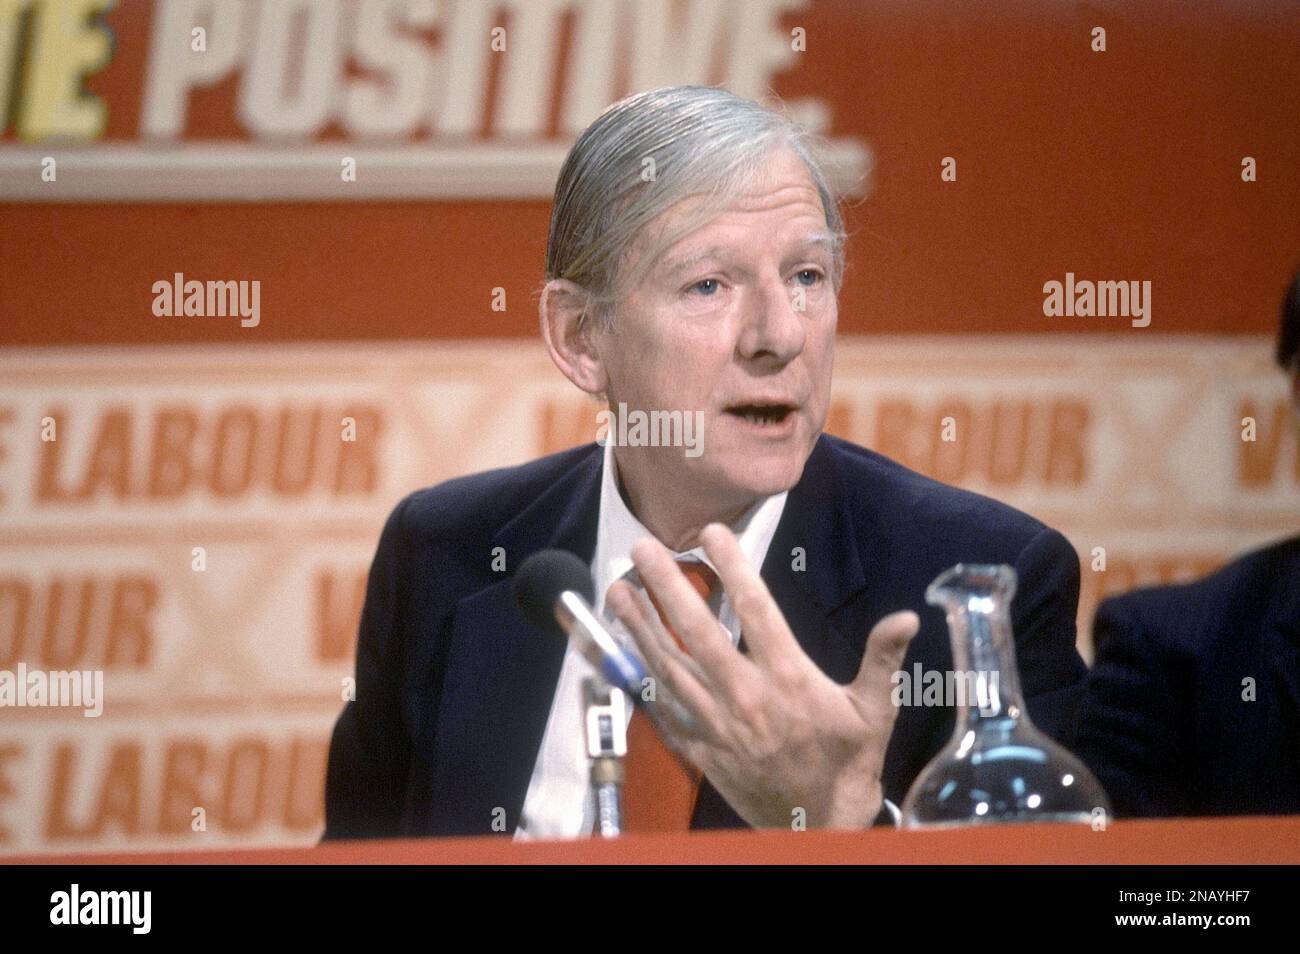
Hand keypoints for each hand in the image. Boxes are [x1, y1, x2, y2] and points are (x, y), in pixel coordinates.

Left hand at [604, 523, 919, 829]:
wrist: (820, 826)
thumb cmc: (848, 763)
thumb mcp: (874, 711)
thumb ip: (883, 660)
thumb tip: (907, 617)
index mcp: (788, 679)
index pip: (756, 610)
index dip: (732, 568)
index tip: (712, 532)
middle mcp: (746, 696)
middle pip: (697, 633)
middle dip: (666, 587)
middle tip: (642, 550)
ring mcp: (717, 723)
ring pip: (669, 666)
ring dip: (641, 626)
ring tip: (618, 590)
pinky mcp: (700, 746)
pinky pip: (664, 707)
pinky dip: (642, 676)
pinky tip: (625, 649)